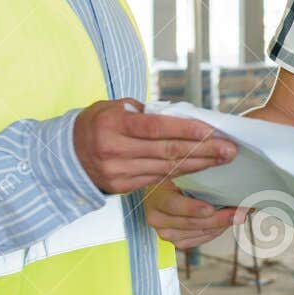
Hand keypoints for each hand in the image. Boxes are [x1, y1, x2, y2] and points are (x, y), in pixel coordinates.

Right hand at [73, 100, 236, 194]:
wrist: (64, 155)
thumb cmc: (97, 123)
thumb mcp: (115, 108)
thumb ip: (145, 112)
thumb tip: (181, 116)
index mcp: (114, 124)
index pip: (158, 128)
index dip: (188, 130)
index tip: (213, 131)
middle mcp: (115, 150)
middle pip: (168, 151)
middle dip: (203, 151)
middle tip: (229, 150)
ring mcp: (118, 171)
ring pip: (166, 169)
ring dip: (198, 165)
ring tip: (221, 160)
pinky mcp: (122, 187)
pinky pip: (157, 179)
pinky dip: (180, 174)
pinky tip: (199, 169)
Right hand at [143, 179, 248, 247]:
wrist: (160, 194)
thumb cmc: (171, 180)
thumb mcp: (178, 172)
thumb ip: (195, 172)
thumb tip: (224, 162)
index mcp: (156, 198)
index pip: (173, 205)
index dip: (192, 208)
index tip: (211, 208)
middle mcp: (157, 219)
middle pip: (192, 222)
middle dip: (220, 217)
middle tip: (242, 209)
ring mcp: (166, 233)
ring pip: (201, 232)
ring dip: (224, 223)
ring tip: (242, 213)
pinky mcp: (177, 242)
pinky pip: (203, 238)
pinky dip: (218, 230)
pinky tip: (228, 221)